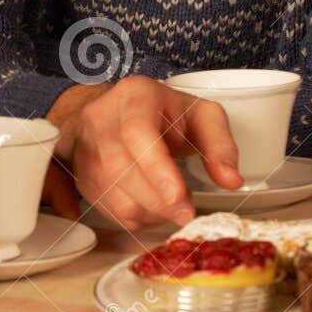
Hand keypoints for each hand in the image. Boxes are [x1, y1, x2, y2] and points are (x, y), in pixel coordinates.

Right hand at [47, 76, 240, 228]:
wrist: (120, 112)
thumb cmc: (165, 114)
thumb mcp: (202, 116)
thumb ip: (220, 145)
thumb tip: (231, 180)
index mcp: (134, 95)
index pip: (137, 132)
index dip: (156, 169)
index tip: (179, 197)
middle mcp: (100, 117)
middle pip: (120, 167)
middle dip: (157, 200)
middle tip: (185, 212)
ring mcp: (85, 146)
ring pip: (110, 192)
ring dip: (146, 211)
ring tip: (171, 206)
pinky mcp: (80, 174)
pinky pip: (104, 206)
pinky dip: (132, 216)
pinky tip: (152, 208)